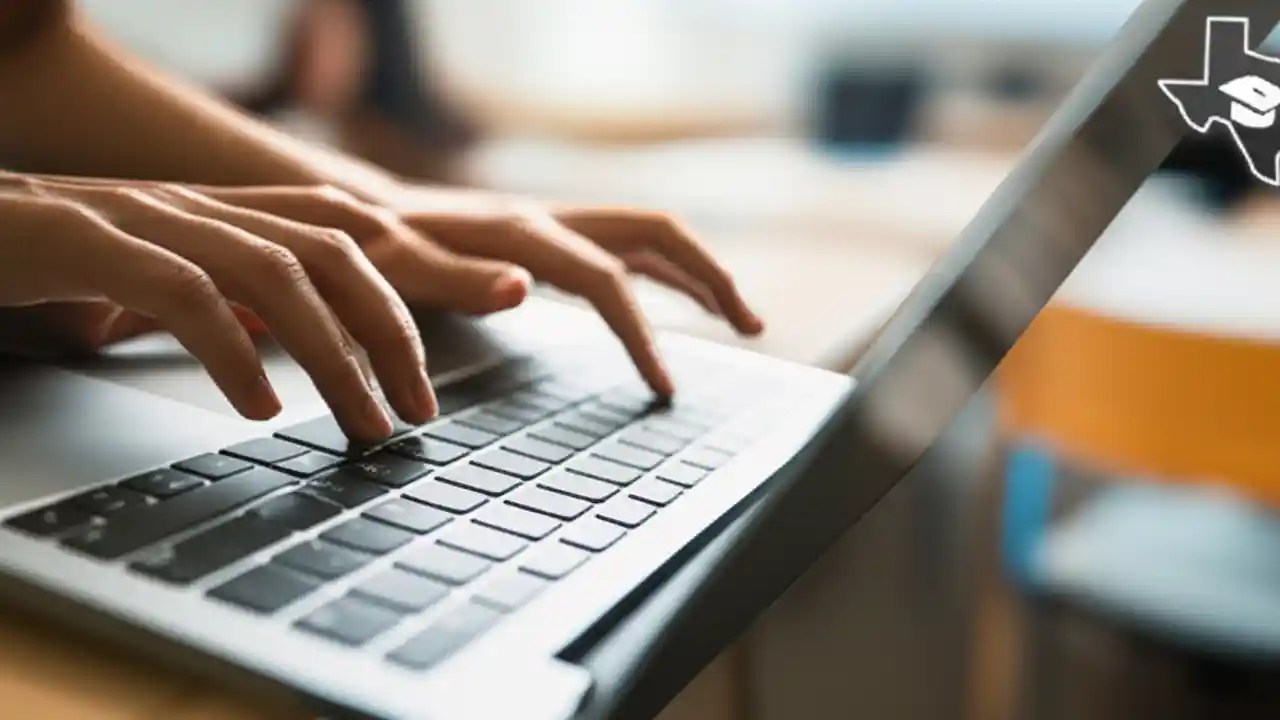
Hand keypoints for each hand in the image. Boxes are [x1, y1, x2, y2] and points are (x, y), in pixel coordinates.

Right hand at [0, 175, 433, 440]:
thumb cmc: (51, 256)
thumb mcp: (157, 275)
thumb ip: (225, 300)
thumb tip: (286, 364)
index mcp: (223, 215)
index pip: (342, 238)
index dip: (403, 296)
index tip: (431, 375)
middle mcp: (200, 209)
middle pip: (334, 255)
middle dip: (392, 334)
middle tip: (420, 411)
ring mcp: (147, 219)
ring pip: (278, 274)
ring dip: (335, 357)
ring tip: (365, 422)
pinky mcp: (88, 242)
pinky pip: (185, 294)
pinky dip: (235, 353)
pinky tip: (261, 407)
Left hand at [191, 183, 765, 395]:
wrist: (348, 216)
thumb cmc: (367, 250)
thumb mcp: (396, 268)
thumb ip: (456, 280)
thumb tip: (524, 288)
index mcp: (520, 231)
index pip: (609, 279)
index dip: (644, 334)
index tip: (666, 388)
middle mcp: (548, 220)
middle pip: (657, 232)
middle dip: (710, 276)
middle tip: (753, 326)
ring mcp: (552, 227)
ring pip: (649, 237)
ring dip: (698, 272)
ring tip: (740, 318)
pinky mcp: (547, 240)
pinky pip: (623, 251)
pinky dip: (662, 276)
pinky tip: (676, 304)